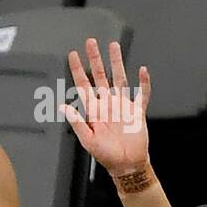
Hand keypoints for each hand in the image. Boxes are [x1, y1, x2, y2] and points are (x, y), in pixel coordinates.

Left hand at [61, 39, 150, 178]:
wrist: (127, 164)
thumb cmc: (106, 155)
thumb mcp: (88, 140)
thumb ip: (77, 122)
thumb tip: (63, 107)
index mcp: (94, 110)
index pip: (83, 85)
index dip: (78, 70)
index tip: (72, 55)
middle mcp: (107, 104)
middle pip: (100, 76)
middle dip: (95, 59)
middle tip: (91, 42)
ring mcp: (123, 106)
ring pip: (119, 78)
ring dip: (117, 63)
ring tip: (114, 46)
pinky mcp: (138, 111)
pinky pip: (142, 94)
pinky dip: (143, 83)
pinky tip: (143, 70)